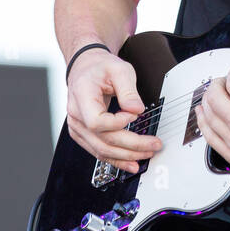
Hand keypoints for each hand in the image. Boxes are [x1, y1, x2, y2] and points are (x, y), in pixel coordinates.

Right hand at [66, 48, 161, 172]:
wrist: (86, 68)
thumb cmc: (100, 67)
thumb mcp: (119, 69)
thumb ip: (128, 90)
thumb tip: (137, 110)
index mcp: (81, 95)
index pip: (96, 121)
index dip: (117, 123)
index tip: (134, 116)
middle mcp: (76, 114)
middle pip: (102, 139)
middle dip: (131, 145)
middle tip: (153, 145)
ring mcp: (77, 126)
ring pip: (101, 149)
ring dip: (125, 156)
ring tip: (146, 154)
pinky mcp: (82, 134)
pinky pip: (98, 150)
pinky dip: (115, 159)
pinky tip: (130, 163)